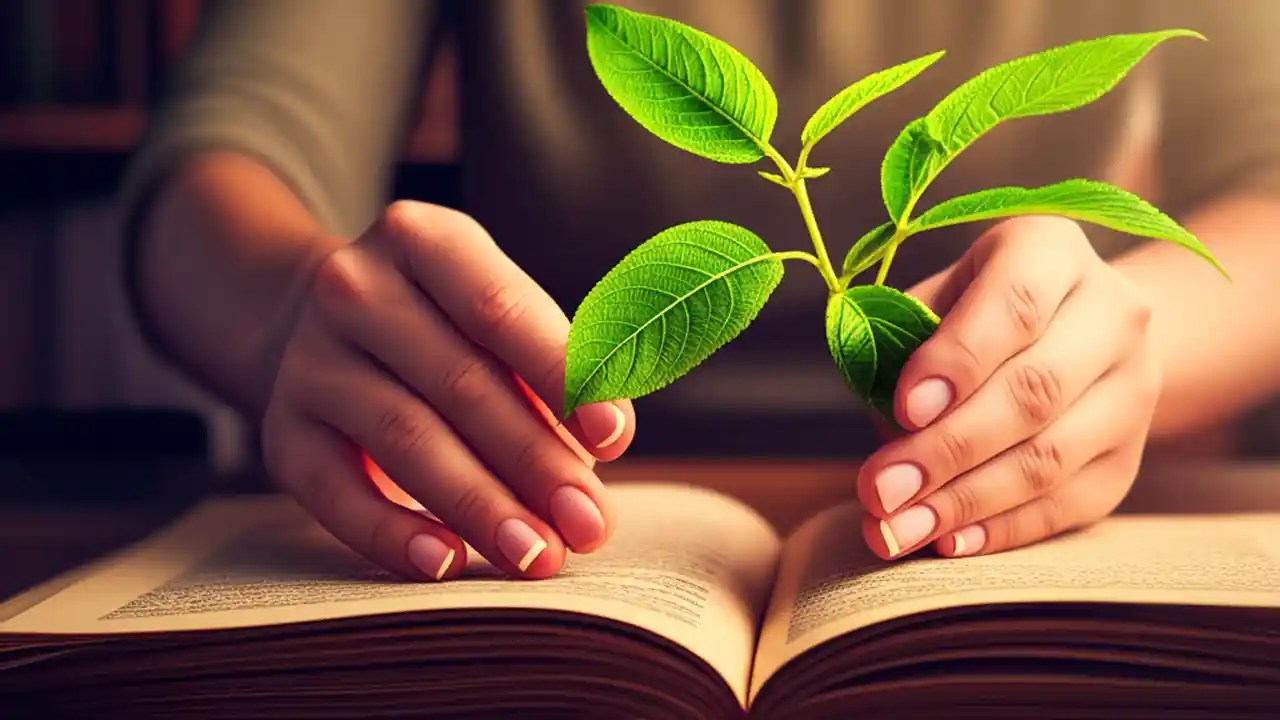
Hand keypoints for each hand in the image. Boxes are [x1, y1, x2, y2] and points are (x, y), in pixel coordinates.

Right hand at [260, 202, 634, 580]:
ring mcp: (310, 360)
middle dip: (534, 462)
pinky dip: (392, 533)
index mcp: (423, 240)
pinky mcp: (282, 430)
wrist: (313, 325)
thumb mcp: (494, 313)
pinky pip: (335, 491)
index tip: (611, 437)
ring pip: (404, 438)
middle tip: (587, 524)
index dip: (561, 374)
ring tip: (536, 554)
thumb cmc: (444, 326)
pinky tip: (446, 562)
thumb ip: (553, 364)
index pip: (499, 308)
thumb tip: (605, 439)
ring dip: (479, 506)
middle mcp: (355, 289)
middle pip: (460, 383)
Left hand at [857, 216, 1159, 558]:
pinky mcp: (1130, 457)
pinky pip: (1067, 506)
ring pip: (1051, 457)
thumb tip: (883, 436)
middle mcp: (1112, 313)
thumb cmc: (973, 310)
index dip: (958, 361)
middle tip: (879, 491)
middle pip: (1033, 392)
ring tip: (897, 530)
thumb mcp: (934, 297)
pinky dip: (1001, 529)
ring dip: (965, 502)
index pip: (1015, 304)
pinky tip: (946, 542)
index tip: (904, 409)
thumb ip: (902, 345)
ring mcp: (1134, 389)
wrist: (1077, 328)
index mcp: (1051, 251)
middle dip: (946, 450)